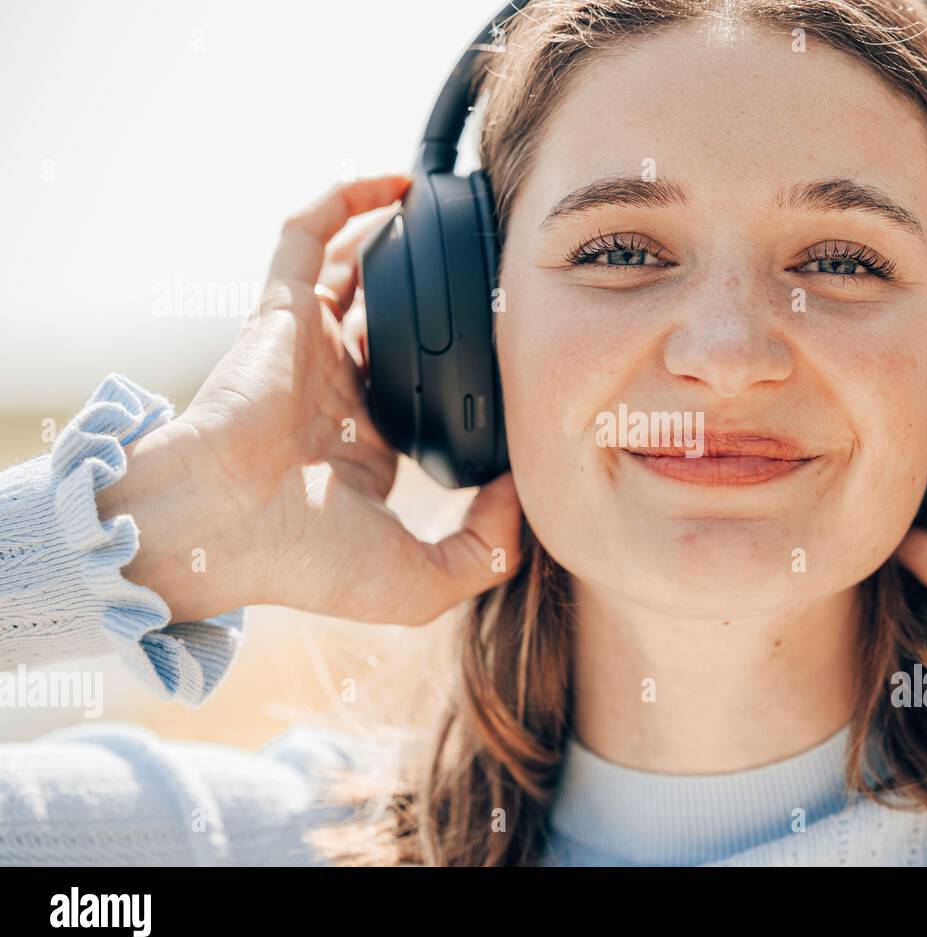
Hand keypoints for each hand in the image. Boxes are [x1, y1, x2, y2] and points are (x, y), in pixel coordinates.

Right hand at [98, 175, 522, 624]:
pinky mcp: (280, 309)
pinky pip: (309, 235)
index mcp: (368, 449)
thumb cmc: (307, 561)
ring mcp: (308, 347)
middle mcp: (340, 391)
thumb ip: (486, 551)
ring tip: (452, 216)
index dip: (473, 380)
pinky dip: (347, 201)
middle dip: (442, 301)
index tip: (526, 361)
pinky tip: (396, 183)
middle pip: (398, 326)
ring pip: (359, 273)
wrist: (219, 526)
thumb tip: (523, 492)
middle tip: (498, 275)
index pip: (428, 398)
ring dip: (397, 241)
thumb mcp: (419, 584)